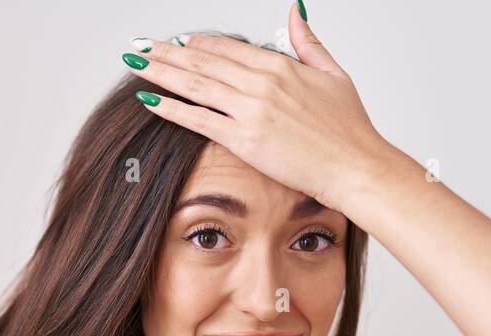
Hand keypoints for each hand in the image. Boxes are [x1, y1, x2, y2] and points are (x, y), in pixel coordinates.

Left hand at [124, 4, 393, 217]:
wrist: (354, 166)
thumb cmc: (349, 129)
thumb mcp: (333, 74)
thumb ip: (308, 42)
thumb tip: (294, 11)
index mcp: (281, 65)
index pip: (228, 48)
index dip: (198, 44)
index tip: (176, 43)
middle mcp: (261, 83)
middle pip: (204, 61)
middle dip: (166, 53)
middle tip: (140, 47)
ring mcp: (251, 111)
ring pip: (196, 85)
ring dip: (161, 73)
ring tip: (136, 65)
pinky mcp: (244, 140)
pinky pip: (199, 120)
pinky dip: (172, 108)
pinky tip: (150, 100)